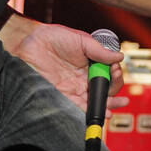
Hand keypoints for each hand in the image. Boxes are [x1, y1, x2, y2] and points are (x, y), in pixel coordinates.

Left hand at [12, 22, 127, 113]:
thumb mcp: (81, 40)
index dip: (115, 72)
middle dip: (115, 86)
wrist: (31, 44)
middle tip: (114, 77)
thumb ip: (100, 50)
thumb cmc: (54, 38)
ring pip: (97, 99)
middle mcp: (84, 76)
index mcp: (91, 62)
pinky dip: (94, 111)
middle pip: (105, 87)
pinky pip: (82, 106)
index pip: (109, 72)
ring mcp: (76, 87)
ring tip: (120, 104)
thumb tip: (120, 56)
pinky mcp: (65, 95)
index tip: (115, 67)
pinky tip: (106, 112)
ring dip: (110, 103)